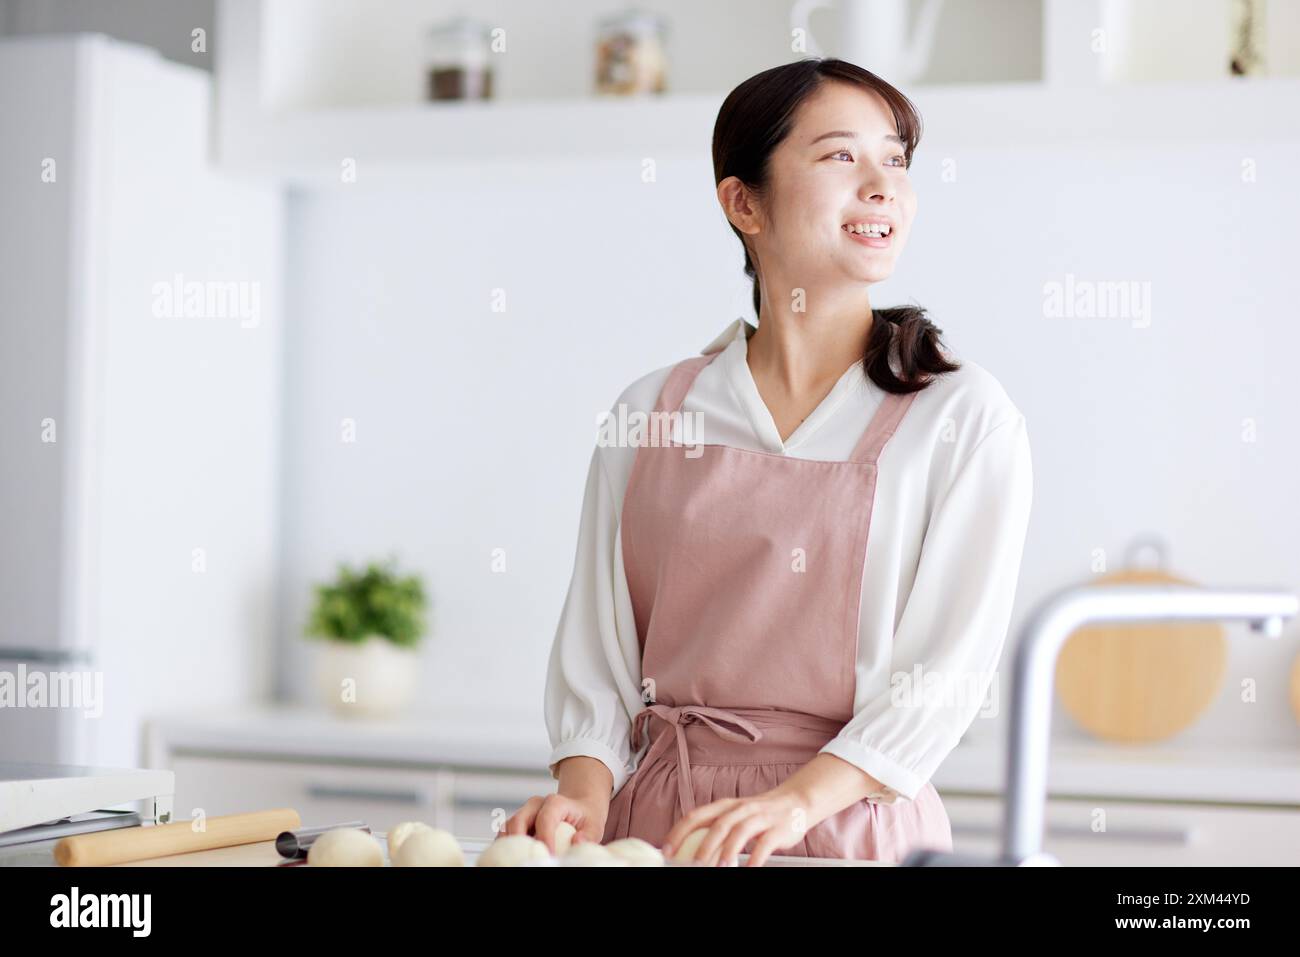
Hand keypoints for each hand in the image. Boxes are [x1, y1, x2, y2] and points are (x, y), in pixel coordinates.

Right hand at [500, 792, 608, 854]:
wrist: (578, 808)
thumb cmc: (585, 817)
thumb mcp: (594, 825)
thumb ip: (589, 835)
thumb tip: (576, 842)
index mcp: (555, 802)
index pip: (545, 819)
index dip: (545, 838)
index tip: (549, 856)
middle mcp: (536, 804)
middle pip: (518, 820)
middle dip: (520, 841)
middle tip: (528, 858)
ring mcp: (525, 812)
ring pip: (508, 827)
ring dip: (509, 844)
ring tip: (518, 857)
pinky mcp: (518, 822)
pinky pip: (507, 833)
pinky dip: (507, 845)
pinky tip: (516, 856)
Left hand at [661, 789, 813, 867]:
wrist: (795, 802)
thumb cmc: (758, 814)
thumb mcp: (733, 815)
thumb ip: (713, 828)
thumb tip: (685, 849)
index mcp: (724, 806)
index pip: (696, 816)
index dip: (679, 833)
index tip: (666, 851)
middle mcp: (740, 809)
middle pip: (718, 825)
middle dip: (703, 845)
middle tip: (692, 865)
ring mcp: (759, 818)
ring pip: (740, 832)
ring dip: (728, 851)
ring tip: (720, 868)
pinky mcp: (777, 829)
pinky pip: (765, 844)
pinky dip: (756, 857)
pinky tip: (750, 869)